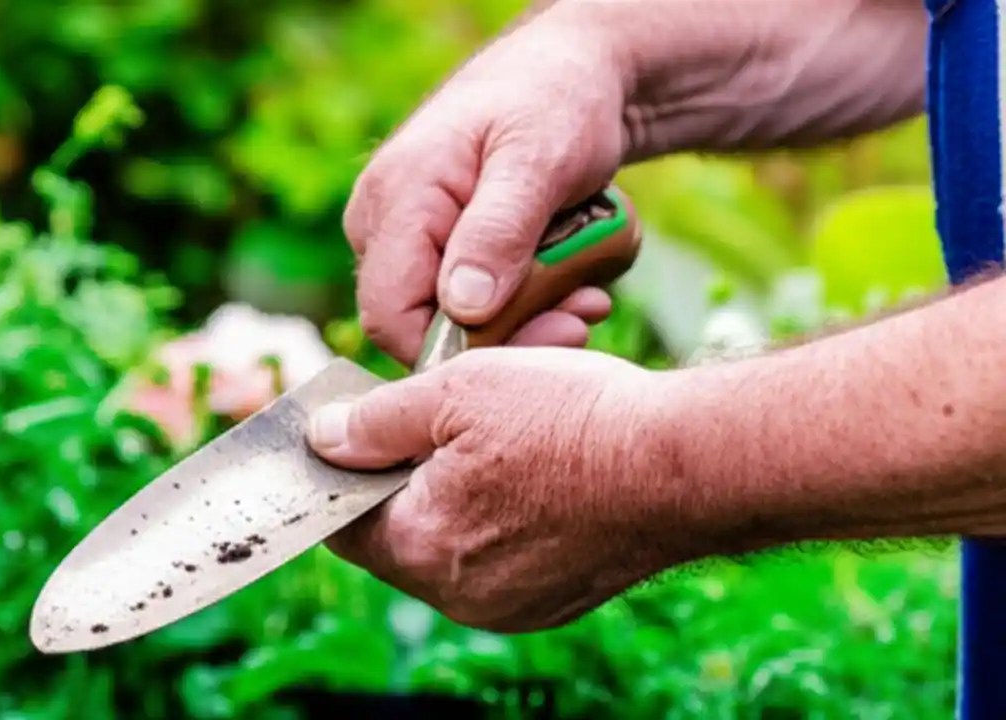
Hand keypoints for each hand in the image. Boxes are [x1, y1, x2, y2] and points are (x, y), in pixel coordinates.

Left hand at [305, 347, 712, 631]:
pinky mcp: (554, 602)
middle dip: (405, 478)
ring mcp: (509, 606)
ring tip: (493, 443)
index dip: (342, 470)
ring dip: (456, 499)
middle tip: (435, 423)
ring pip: (452, 547)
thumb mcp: (454, 392)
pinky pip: (501, 561)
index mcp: (419, 547)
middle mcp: (457, 595)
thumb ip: (375, 422)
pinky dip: (502, 522)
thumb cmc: (569, 421)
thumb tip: (323, 438)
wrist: (684, 465)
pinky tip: (533, 477)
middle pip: (397, 534)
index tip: (356, 432)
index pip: (341, 519)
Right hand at [343, 4, 629, 365]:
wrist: (567, 74)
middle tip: (582, 315)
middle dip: (505, 336)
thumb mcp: (540, 159)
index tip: (546, 333)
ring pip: (447, 320)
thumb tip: (463, 307)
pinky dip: (518, 305)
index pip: (390, 316)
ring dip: (521, 323)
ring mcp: (401, 237)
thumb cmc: (554, 101)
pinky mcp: (429, 247)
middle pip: (419, 326)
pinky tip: (566, 286)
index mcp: (395, 198)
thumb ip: (498, 231)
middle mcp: (380, 222)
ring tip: (584, 296)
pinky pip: (463, 301)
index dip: (458, 349)